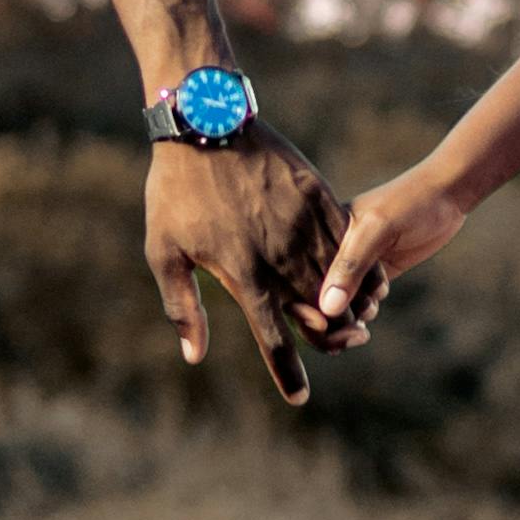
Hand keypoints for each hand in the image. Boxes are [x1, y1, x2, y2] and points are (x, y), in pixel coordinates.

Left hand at [144, 132, 366, 408]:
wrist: (205, 121)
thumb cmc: (175, 191)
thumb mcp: (163, 252)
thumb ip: (182, 307)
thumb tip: (195, 355)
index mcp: (242, 275)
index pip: (272, 339)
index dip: (288, 374)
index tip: (299, 398)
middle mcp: (279, 256)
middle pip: (317, 314)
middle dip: (331, 339)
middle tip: (339, 347)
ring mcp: (302, 224)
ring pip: (337, 278)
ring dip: (349, 304)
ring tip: (355, 319)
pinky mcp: (316, 196)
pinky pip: (343, 238)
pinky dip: (354, 262)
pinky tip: (357, 272)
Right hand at [315, 162, 474, 328]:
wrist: (446, 195)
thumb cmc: (409, 202)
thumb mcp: (378, 229)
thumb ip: (352, 266)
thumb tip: (327, 309)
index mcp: (321, 233)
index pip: (300, 277)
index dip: (304, 307)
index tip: (324, 325)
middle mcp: (332, 250)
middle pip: (315, 298)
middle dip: (330, 323)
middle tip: (354, 333)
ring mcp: (354, 264)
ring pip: (339, 305)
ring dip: (350, 319)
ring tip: (368, 316)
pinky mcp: (374, 274)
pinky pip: (359, 302)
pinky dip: (363, 313)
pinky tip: (371, 314)